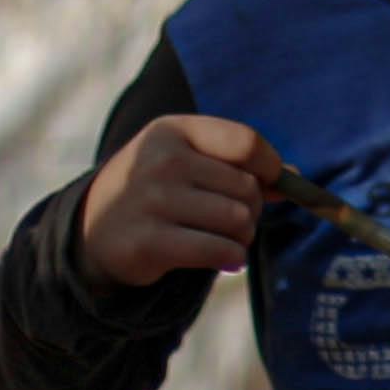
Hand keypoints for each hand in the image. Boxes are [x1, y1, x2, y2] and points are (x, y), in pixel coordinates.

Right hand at [78, 114, 283, 287]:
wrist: (93, 231)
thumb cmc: (156, 191)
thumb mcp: (189, 162)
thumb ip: (240, 165)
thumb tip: (295, 179)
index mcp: (173, 131)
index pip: (247, 143)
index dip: (270, 168)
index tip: (268, 183)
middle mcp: (161, 161)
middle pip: (247, 188)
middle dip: (252, 210)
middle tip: (233, 220)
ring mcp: (152, 201)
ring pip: (238, 221)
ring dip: (242, 237)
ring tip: (224, 239)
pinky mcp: (148, 242)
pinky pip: (219, 251)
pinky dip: (230, 258)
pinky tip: (221, 258)